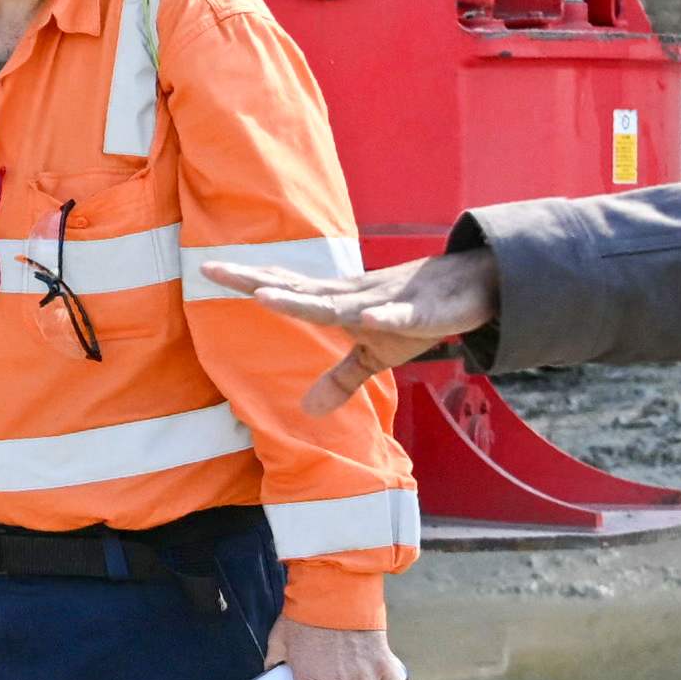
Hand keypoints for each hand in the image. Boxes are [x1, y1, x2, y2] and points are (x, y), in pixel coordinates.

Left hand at [200, 246, 501, 413]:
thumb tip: (310, 410)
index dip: (250, 281)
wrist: (473, 288)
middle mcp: (352, 297)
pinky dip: (385, 315)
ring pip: (338, 303)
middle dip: (257, 280)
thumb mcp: (375, 355)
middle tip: (211, 268)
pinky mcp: (420, 312)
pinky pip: (401, 315)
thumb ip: (341, 379)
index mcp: (338, 303)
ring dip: (303, 300)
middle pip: (298, 288)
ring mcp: (384, 302)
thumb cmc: (416, 314)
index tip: (207, 270)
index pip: (287, 291)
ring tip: (266, 297)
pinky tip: (368, 318)